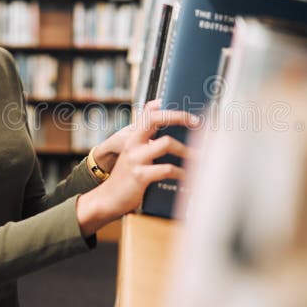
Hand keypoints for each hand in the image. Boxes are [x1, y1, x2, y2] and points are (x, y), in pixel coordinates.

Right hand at [76, 100, 197, 235]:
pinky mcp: (140, 175)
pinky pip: (167, 169)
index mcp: (133, 137)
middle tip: (197, 122)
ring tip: (199, 156)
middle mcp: (133, 143)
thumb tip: (169, 132)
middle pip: (156, 119)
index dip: (168, 107)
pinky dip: (181, 172)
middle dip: (179, 117)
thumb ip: (147, 143)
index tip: (188, 111)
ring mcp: (136, 158)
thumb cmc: (126, 178)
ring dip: (186, 150)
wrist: (107, 199)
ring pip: (166, 143)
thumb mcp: (134, 156)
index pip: (149, 112)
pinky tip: (187, 176)